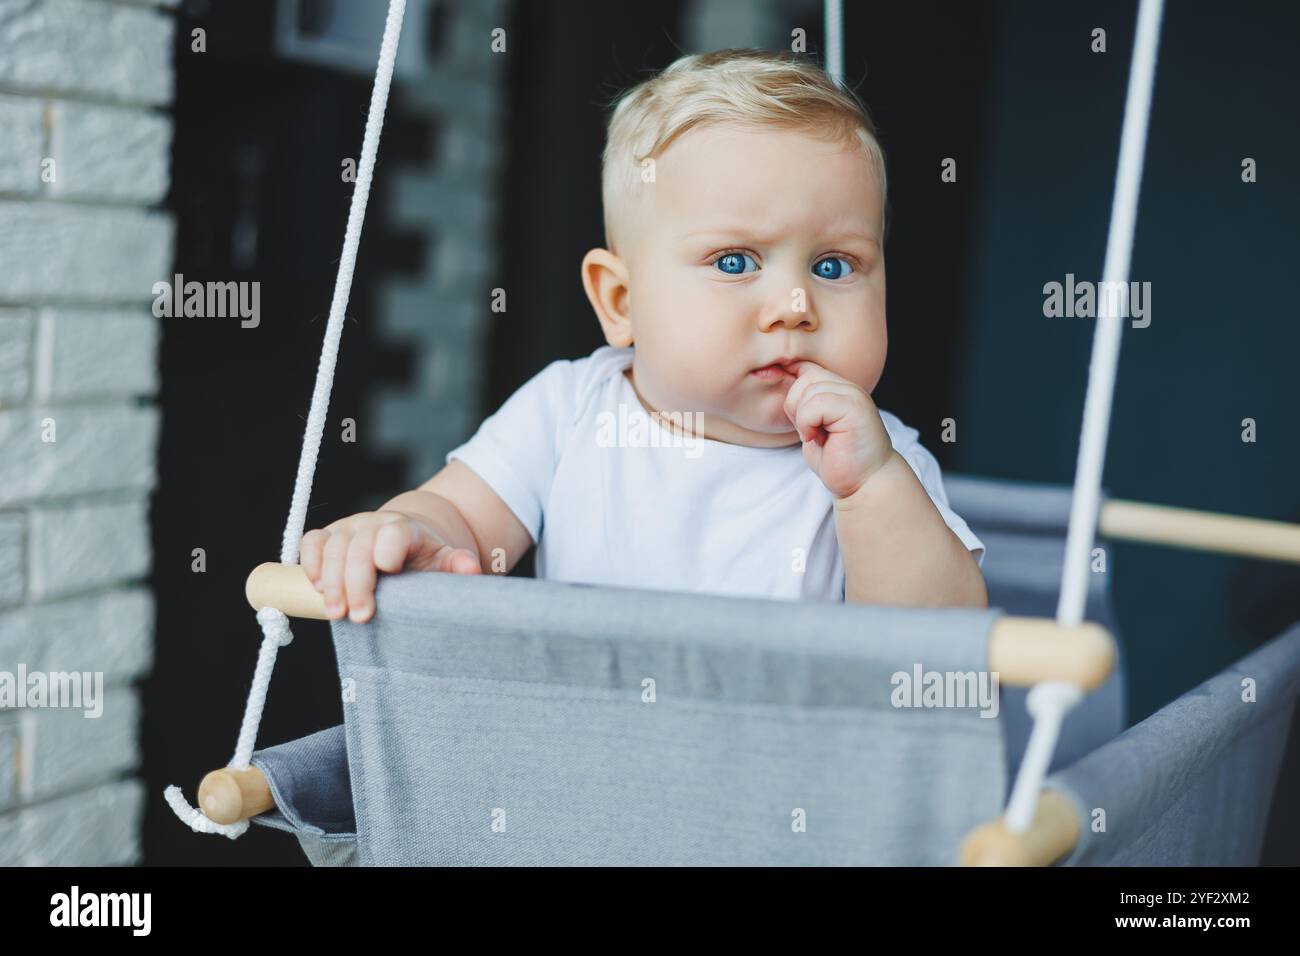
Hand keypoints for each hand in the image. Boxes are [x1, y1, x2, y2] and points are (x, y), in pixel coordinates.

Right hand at [300, 510, 480, 622]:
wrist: (399, 541)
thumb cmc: (422, 557)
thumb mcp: (444, 559)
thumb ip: (458, 564)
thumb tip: (473, 570)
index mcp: (405, 529)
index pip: (394, 533)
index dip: (388, 548)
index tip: (388, 570)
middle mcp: (373, 523)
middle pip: (358, 546)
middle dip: (356, 583)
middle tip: (359, 616)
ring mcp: (347, 528)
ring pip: (331, 547)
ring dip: (331, 582)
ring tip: (337, 614)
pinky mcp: (327, 536)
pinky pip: (310, 542)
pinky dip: (309, 564)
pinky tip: (319, 589)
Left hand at [781, 360, 893, 499]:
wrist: (865, 482)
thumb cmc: (838, 458)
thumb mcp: (814, 426)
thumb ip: (804, 403)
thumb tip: (780, 379)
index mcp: (839, 389)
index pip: (807, 367)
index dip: (790, 382)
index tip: (790, 412)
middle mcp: (849, 388)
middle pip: (804, 377)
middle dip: (795, 406)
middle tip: (809, 431)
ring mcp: (854, 396)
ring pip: (808, 390)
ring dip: (803, 419)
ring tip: (818, 437)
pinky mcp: (854, 408)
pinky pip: (816, 404)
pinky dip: (808, 424)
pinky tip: (819, 439)